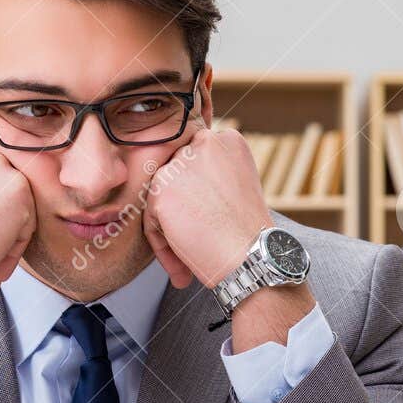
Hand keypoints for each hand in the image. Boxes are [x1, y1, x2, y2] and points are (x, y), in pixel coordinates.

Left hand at [143, 121, 271, 289]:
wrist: (252, 257)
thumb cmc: (247, 232)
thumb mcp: (238, 187)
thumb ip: (210, 176)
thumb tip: (182, 186)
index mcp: (226, 140)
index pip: (195, 162)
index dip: (198, 194)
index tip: (208, 219)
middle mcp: (203, 143)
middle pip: (176, 176)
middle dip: (181, 207)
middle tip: (198, 238)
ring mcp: (180, 164)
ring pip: (160, 195)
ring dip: (169, 226)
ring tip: (190, 253)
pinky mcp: (162, 187)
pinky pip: (151, 218)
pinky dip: (162, 243)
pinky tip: (182, 263)